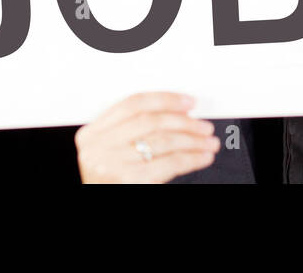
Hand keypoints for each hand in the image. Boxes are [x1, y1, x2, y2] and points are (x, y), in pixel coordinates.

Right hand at [75, 92, 219, 183]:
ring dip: (192, 140)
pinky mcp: (131, 182)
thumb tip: (178, 115)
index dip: (165, 99)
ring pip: (163, 142)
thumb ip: (131, 132)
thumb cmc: (107, 181)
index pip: (133, 104)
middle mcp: (100, 147)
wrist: (95, 202)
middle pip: (150, 121)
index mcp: (93, 133)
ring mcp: (114, 165)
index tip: (188, 102)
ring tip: (209, 142)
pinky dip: (191, 159)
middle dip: (183, 121)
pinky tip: (202, 157)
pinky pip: (169, 164)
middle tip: (203, 125)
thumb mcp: (108, 152)